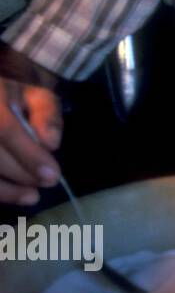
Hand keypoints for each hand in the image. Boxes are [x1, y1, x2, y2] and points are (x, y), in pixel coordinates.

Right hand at [0, 80, 61, 205]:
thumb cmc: (9, 100)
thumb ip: (46, 115)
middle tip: (46, 183)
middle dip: (21, 173)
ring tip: (31, 196)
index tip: (52, 175)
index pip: (4, 129)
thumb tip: (51, 143)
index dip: (28, 155)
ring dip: (5, 189)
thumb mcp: (34, 97)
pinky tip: (11, 195)